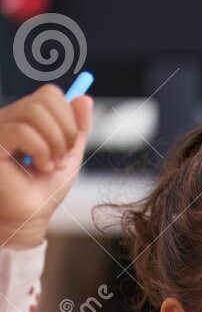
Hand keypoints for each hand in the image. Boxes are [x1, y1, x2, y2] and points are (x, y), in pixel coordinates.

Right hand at [0, 85, 92, 247]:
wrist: (31, 216)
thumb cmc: (44, 190)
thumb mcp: (69, 155)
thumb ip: (77, 128)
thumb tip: (84, 97)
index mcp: (24, 118)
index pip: (50, 94)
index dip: (69, 117)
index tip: (69, 145)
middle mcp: (8, 118)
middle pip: (46, 97)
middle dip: (66, 131)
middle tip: (61, 157)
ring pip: (35, 111)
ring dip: (54, 143)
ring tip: (49, 165)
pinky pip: (23, 131)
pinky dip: (41, 151)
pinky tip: (38, 167)